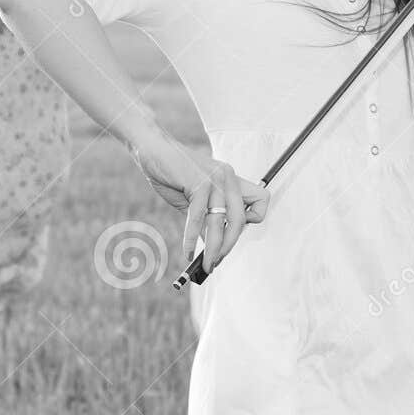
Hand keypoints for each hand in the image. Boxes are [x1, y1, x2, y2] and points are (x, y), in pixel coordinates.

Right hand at [130, 135, 268, 272]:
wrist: (152, 149)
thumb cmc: (172, 174)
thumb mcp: (194, 199)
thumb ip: (206, 219)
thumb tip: (212, 246)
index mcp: (232, 179)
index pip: (261, 200)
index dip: (252, 220)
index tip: (233, 232)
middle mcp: (228, 178)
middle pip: (241, 219)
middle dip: (229, 245)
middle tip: (217, 261)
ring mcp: (215, 180)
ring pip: (220, 222)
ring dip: (214, 249)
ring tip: (206, 265)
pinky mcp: (198, 183)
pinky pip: (198, 218)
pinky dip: (192, 239)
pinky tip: (188, 251)